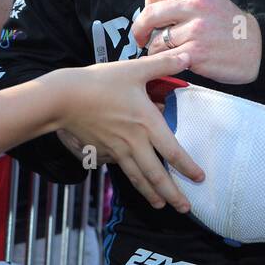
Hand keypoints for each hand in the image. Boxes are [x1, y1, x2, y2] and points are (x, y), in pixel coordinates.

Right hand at [44, 52, 203, 212]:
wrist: (64, 98)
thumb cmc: (100, 81)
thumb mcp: (134, 69)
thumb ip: (162, 65)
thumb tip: (186, 56)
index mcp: (147, 124)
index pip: (173, 152)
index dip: (188, 168)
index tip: (200, 178)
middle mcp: (134, 142)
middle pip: (156, 176)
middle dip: (172, 194)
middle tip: (185, 208)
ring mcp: (116, 151)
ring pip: (137, 178)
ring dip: (151, 194)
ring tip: (161, 205)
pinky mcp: (101, 153)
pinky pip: (118, 168)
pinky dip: (128, 178)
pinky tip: (132, 181)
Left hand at [129, 0, 260, 84]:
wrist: (258, 48)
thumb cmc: (231, 26)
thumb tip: (151, 9)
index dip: (146, 5)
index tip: (149, 17)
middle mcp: (196, 5)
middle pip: (150, 13)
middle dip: (140, 29)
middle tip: (141, 39)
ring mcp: (196, 29)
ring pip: (156, 40)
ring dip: (156, 50)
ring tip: (166, 53)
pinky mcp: (197, 52)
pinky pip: (165, 57)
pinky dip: (163, 62)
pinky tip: (172, 62)